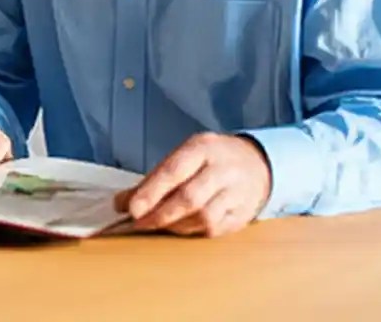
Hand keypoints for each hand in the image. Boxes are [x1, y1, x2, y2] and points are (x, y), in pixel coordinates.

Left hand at [115, 132, 270, 237]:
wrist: (258, 163)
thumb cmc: (211, 159)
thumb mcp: (185, 155)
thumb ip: (155, 177)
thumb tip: (121, 202)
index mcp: (202, 148)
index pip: (173, 171)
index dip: (150, 192)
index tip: (130, 208)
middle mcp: (222, 170)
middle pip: (190, 198)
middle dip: (160, 215)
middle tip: (140, 223)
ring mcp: (236, 193)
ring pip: (204, 218)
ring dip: (176, 226)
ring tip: (160, 225)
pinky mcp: (243, 214)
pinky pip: (216, 230)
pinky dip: (194, 232)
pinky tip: (182, 228)